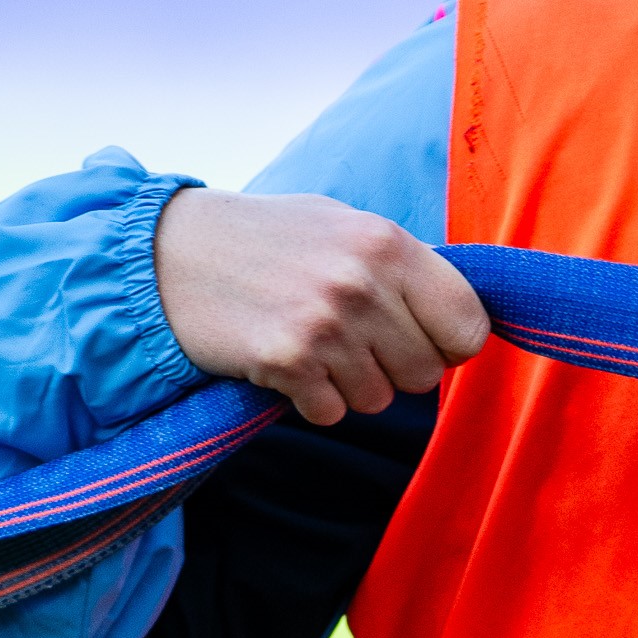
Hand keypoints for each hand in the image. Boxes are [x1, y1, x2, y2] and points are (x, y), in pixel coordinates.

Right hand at [153, 188, 489, 425]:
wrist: (168, 254)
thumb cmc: (266, 239)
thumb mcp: (344, 225)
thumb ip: (404, 266)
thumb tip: (467, 316)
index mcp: (387, 242)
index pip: (469, 325)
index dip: (451, 344)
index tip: (427, 341)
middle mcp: (361, 282)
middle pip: (425, 372)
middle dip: (394, 367)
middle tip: (351, 341)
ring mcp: (325, 324)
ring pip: (379, 399)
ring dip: (349, 384)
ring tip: (311, 342)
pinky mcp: (287, 362)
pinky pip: (332, 412)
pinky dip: (312, 398)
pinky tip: (284, 361)